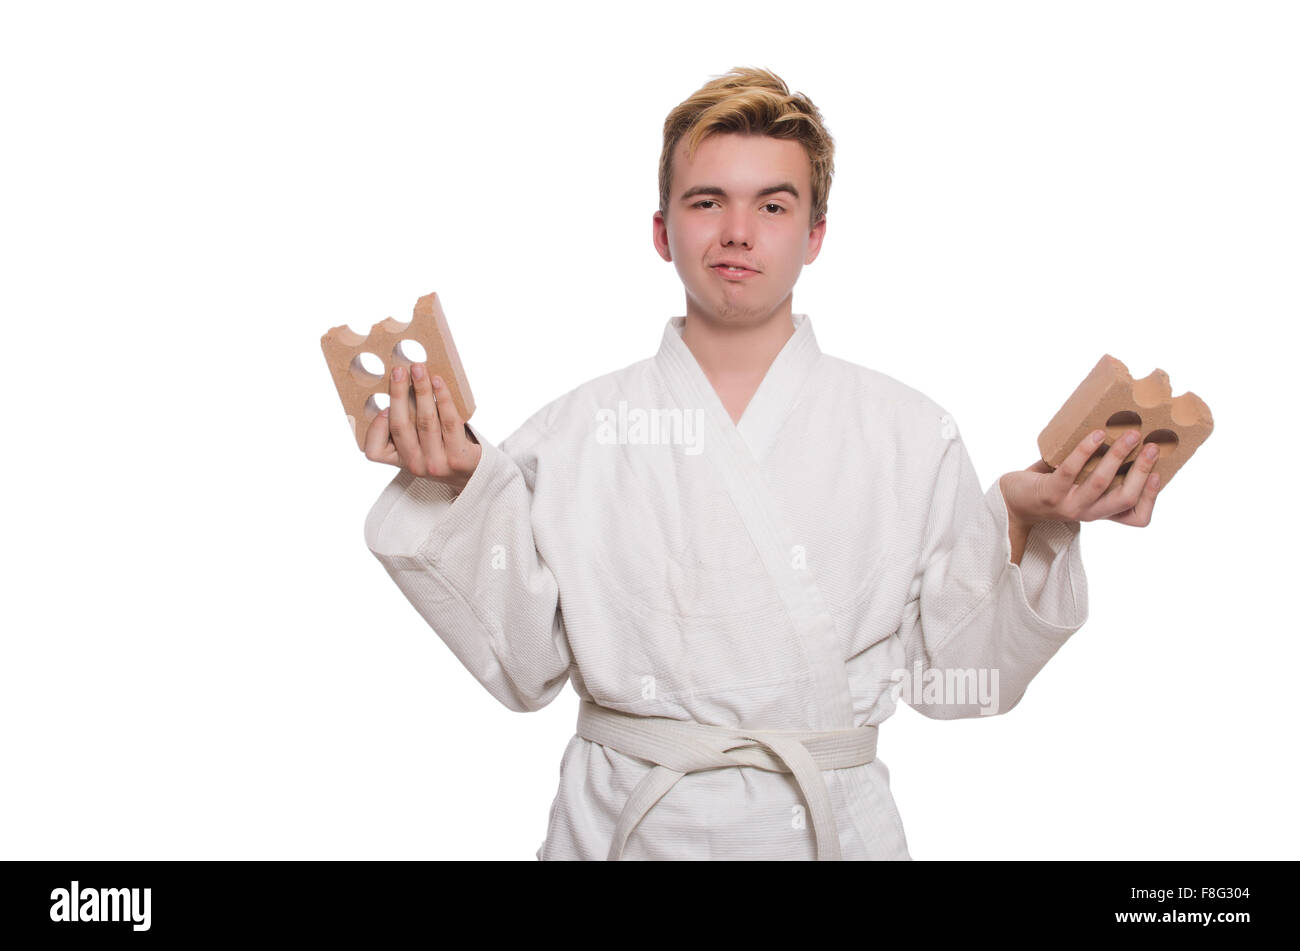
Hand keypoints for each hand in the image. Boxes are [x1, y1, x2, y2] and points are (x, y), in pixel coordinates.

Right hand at [363, 362, 480, 490]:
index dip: (376, 427)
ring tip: (419, 369)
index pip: (374, 450)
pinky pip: (449, 422)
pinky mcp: (459, 457)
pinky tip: (438, 382)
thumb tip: (395, 387)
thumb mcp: (415, 447)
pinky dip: (443, 398)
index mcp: (400, 462)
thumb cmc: (440, 451)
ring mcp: (437, 463)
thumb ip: (403, 427)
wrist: (471, 473)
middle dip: (398, 394)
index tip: (383, 405)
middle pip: (401, 427)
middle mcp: (416, 465)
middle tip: (399, 370)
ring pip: (425, 421)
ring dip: (421, 391)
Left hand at [999, 429, 1162, 527]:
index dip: (1151, 498)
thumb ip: (1100, 469)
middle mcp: (1088, 513)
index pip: (1136, 518)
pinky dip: (1085, 450)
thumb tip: (1122, 431)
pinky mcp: (1050, 493)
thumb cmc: (1049, 487)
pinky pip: (1072, 470)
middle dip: (1142, 470)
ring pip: (1103, 483)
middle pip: (1125, 499)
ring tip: (1131, 434)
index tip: (1158, 473)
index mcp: (1100, 512)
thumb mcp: (1080, 484)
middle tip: (1153, 446)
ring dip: (1119, 456)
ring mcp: (1069, 505)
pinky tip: (1095, 435)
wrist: (1011, 503)